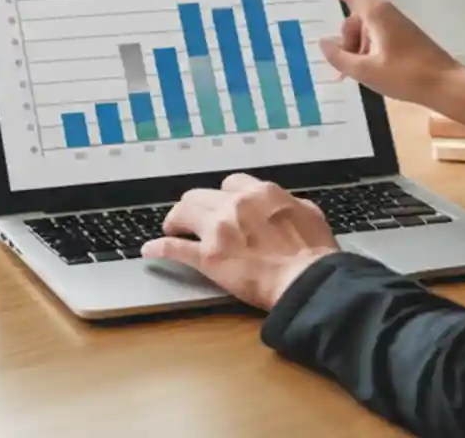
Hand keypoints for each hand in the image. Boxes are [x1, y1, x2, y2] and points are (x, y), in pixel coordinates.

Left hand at [142, 174, 339, 310]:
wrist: (307, 281)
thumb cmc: (314, 253)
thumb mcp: (309, 213)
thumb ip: (288, 203)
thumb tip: (282, 204)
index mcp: (259, 193)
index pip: (230, 183)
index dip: (224, 195)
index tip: (222, 204)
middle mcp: (235, 205)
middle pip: (200, 195)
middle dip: (194, 205)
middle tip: (191, 217)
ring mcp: (218, 230)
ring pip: (183, 212)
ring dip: (175, 219)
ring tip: (171, 227)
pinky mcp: (208, 258)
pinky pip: (174, 248)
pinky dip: (159, 248)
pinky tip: (150, 250)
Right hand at [289, 0, 464, 131]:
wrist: (445, 86)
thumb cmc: (407, 76)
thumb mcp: (365, 71)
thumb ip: (339, 57)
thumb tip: (324, 43)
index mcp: (374, 11)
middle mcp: (381, 11)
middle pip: (347, 21)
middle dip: (344, 44)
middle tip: (350, 71)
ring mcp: (389, 23)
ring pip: (357, 34)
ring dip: (355, 54)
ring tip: (368, 76)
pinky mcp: (396, 35)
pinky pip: (369, 40)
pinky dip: (363, 56)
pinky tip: (367, 75)